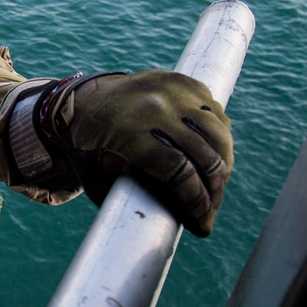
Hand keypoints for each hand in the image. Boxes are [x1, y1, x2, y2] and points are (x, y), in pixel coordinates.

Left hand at [41, 70, 232, 236]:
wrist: (83, 101)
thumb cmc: (89, 150)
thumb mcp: (98, 179)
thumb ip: (134, 196)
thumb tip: (180, 219)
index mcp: (129, 133)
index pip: (179, 172)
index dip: (197, 202)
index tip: (203, 225)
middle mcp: (153, 107)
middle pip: (204, 155)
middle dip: (214, 191)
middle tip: (210, 210)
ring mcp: (170, 90)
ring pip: (217, 133)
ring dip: (223, 166)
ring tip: (215, 187)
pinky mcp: (182, 82)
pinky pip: (214, 114)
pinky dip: (219, 139)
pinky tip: (214, 158)